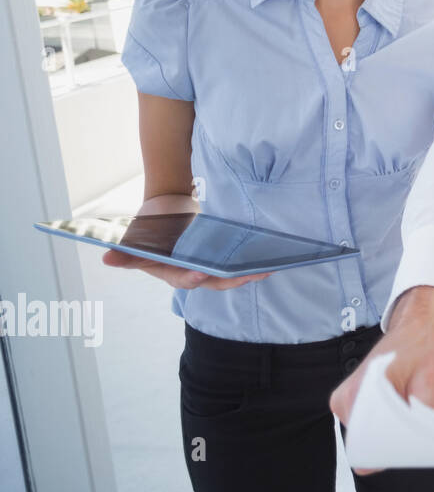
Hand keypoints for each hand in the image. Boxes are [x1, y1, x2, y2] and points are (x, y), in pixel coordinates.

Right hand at [102, 194, 269, 289]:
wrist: (165, 210)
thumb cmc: (150, 227)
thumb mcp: (137, 238)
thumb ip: (127, 251)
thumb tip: (106, 257)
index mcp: (172, 272)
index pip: (184, 279)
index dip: (192, 277)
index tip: (202, 272)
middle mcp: (192, 273)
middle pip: (214, 281)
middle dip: (232, 279)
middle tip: (250, 274)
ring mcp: (209, 267)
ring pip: (230, 276)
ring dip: (248, 274)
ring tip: (266, 268)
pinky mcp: (221, 258)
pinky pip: (237, 264)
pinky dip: (251, 263)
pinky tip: (269, 259)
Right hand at [330, 286, 433, 473]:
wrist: (418, 325)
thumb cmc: (424, 345)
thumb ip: (422, 419)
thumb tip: (415, 445)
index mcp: (360, 393)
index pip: (368, 444)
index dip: (393, 450)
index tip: (412, 443)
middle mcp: (347, 399)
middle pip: (369, 442)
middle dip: (396, 440)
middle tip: (418, 420)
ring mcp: (348, 401)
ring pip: (371, 435)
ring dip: (394, 429)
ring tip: (413, 405)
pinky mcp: (355, 401)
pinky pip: (371, 425)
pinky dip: (390, 422)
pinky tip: (405, 404)